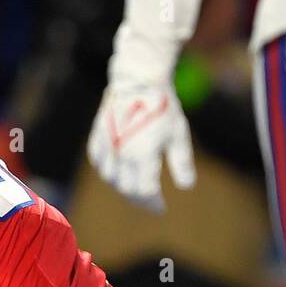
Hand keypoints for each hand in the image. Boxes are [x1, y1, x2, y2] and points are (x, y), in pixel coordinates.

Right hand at [87, 83, 195, 211]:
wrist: (138, 78)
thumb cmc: (163, 105)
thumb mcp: (178, 134)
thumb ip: (181, 162)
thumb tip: (186, 187)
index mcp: (143, 155)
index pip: (145, 192)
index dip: (154, 204)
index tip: (162, 208)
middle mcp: (123, 154)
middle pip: (127, 189)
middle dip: (139, 199)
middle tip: (149, 201)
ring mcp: (108, 144)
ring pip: (111, 178)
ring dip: (123, 187)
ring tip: (135, 187)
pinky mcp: (99, 135)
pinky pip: (99, 161)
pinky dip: (107, 171)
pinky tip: (117, 171)